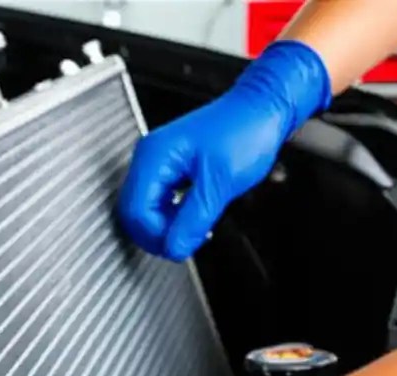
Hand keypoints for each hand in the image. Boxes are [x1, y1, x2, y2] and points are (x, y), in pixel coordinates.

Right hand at [118, 41, 331, 260]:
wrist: (263, 107)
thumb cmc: (246, 130)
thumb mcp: (220, 183)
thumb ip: (193, 220)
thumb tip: (174, 248)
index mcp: (154, 157)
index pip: (135, 211)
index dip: (156, 236)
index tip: (181, 246)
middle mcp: (148, 158)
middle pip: (133, 213)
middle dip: (158, 234)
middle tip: (186, 242)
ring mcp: (157, 161)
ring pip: (144, 209)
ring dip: (166, 226)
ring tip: (194, 230)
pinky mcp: (169, 166)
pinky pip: (158, 199)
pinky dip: (172, 215)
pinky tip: (192, 217)